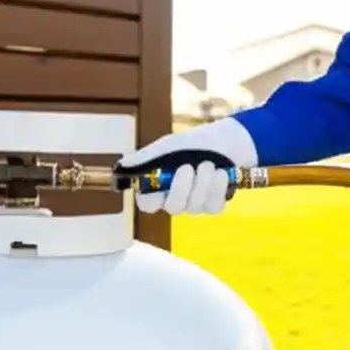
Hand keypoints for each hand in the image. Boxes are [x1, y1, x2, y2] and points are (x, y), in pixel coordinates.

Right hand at [115, 118, 257, 214]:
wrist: (227, 142)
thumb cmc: (194, 143)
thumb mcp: (169, 146)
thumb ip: (147, 157)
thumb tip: (122, 165)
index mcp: (159, 186)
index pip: (147, 204)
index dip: (150, 198)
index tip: (160, 179)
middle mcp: (175, 199)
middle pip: (172, 208)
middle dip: (183, 187)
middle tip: (190, 166)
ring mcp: (194, 205)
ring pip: (195, 206)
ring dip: (204, 181)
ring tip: (208, 163)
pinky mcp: (213, 206)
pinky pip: (213, 206)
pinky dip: (218, 187)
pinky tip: (221, 173)